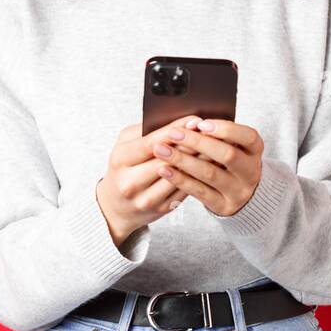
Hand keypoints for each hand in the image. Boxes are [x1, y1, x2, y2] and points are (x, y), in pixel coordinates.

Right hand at [96, 116, 200, 246]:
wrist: (115, 207)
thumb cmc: (123, 168)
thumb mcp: (125, 145)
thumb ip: (146, 131)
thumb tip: (179, 122)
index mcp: (120, 160)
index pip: (150, 143)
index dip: (174, 131)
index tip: (193, 121)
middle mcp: (131, 182)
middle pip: (167, 160)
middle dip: (191, 144)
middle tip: (210, 132)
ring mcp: (147, 198)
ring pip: (180, 176)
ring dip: (199, 161)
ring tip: (214, 147)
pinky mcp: (162, 209)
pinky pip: (185, 190)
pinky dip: (199, 176)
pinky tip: (209, 165)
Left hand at [150, 117, 263, 217]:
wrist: (242, 196)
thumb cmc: (230, 162)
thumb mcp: (233, 146)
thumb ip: (217, 135)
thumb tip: (189, 124)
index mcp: (255, 151)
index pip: (248, 137)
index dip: (226, 129)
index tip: (201, 123)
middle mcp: (251, 171)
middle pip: (228, 155)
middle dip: (198, 142)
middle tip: (174, 134)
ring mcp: (238, 191)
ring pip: (210, 174)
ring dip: (183, 160)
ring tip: (162, 150)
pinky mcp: (223, 205)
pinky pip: (200, 192)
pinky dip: (180, 179)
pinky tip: (165, 170)